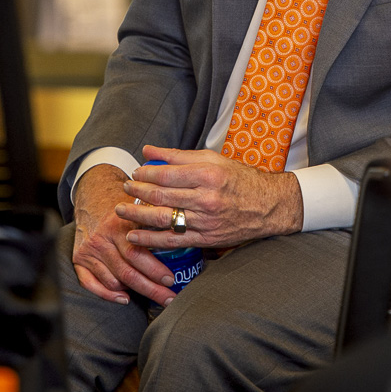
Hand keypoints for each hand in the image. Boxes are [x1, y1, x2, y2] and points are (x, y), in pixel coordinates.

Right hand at [71, 163, 178, 307]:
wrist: (93, 195)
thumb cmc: (123, 202)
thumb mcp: (139, 203)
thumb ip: (156, 215)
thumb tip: (183, 227)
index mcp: (118, 224)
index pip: (137, 253)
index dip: (154, 270)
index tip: (171, 280)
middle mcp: (102, 238)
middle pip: (127, 272)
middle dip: (151, 288)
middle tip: (169, 297)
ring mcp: (89, 250)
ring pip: (113, 280)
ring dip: (134, 292)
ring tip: (154, 297)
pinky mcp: (79, 258)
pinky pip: (90, 283)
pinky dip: (107, 294)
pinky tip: (124, 298)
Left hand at [118, 145, 303, 250]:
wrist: (268, 206)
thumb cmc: (239, 179)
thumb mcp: (214, 159)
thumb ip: (179, 155)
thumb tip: (150, 150)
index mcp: (208, 174)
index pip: (167, 173)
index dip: (146, 173)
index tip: (136, 171)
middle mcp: (206, 199)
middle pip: (162, 196)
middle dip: (138, 191)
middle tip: (125, 187)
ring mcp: (206, 221)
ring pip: (164, 219)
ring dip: (138, 215)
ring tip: (122, 210)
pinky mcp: (206, 239)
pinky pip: (173, 240)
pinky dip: (151, 239)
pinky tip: (135, 235)